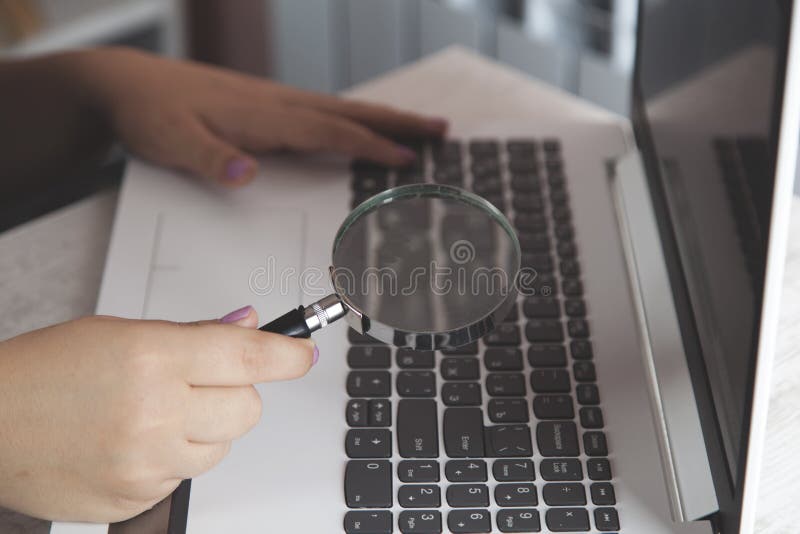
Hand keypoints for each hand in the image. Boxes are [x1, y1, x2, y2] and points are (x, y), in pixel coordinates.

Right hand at [0, 306, 314, 522]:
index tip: (303, 354)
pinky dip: (174, 458)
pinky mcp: (136, 499)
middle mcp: (154, 414)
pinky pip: (186, 476)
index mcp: (151, 359)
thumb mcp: (120, 332)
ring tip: (156, 413)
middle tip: (202, 383)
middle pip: (249, 409)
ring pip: (223, 447)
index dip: (286, 354)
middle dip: (238, 393)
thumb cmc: (45, 372)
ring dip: (206, 428)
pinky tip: (135, 441)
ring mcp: (146, 464)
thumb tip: (248, 324)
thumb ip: (194, 333)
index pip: (247, 357)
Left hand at [73, 47, 445, 185]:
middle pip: (348, 111)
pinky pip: (323, 111)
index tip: (405, 159)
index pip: (326, 129)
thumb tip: (249, 173)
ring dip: (382, 117)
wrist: (127, 85)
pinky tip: (360, 126)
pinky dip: (354, 118)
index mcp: (262, 115)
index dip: (367, 144)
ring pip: (340, 108)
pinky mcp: (267, 106)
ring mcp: (274, 102)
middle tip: (440, 130)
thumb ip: (209, 157)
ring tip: (418, 128)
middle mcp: (276, 103)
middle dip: (397, 122)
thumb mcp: (170, 141)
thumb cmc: (149, 114)